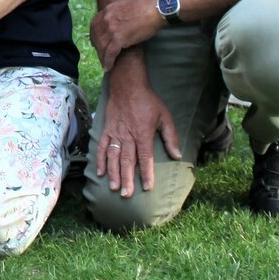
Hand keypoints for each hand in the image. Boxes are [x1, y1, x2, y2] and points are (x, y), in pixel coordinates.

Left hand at [90, 0, 161, 70]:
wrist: (155, 8)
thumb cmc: (145, 8)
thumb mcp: (124, 7)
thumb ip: (116, 15)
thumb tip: (117, 25)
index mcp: (107, 10)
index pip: (94, 26)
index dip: (94, 37)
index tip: (96, 44)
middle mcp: (106, 19)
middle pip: (96, 37)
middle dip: (98, 49)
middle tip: (101, 56)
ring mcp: (111, 29)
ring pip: (102, 46)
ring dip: (102, 57)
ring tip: (105, 64)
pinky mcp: (119, 38)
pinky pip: (110, 53)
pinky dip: (108, 61)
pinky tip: (108, 67)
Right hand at [93, 59, 179, 198]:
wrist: (127, 85)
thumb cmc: (148, 101)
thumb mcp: (165, 116)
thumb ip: (170, 137)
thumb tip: (177, 155)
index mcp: (143, 133)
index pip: (145, 157)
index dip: (146, 173)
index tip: (147, 187)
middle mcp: (128, 136)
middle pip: (127, 161)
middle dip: (127, 179)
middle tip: (127, 194)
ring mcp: (115, 133)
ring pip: (113, 156)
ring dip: (113, 173)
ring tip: (114, 188)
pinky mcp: (107, 130)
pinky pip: (102, 147)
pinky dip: (100, 160)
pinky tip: (100, 172)